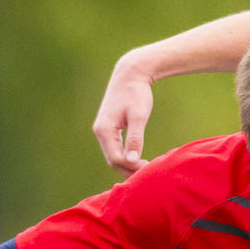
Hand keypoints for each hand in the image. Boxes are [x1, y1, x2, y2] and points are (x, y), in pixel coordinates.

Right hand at [92, 53, 155, 176]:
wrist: (130, 74)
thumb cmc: (136, 93)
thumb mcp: (139, 116)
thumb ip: (135, 138)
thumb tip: (131, 160)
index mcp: (104, 130)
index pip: (116, 158)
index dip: (132, 167)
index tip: (150, 169)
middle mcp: (99, 131)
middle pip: (112, 160)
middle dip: (129, 169)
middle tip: (149, 173)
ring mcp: (102, 130)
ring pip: (113, 156)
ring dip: (128, 165)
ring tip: (146, 168)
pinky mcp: (108, 128)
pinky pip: (115, 148)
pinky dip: (126, 156)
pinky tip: (139, 159)